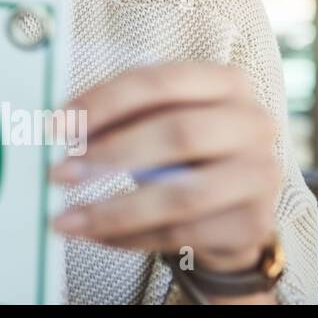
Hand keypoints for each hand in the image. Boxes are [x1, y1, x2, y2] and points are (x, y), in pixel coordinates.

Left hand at [48, 61, 280, 274]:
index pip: (158, 82)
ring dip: (114, 210)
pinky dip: (130, 237)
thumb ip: (117, 115)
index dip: (104, 102)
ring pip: (180, 196)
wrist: (232, 202)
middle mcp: (251, 123)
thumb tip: (59, 128)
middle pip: (177, 134)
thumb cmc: (184, 148)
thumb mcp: (157, 117)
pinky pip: (181, 233)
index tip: (58, 126)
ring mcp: (260, 175)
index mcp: (225, 81)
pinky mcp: (253, 223)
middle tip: (59, 172)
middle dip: (110, 154)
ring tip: (68, 218)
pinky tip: (96, 235)